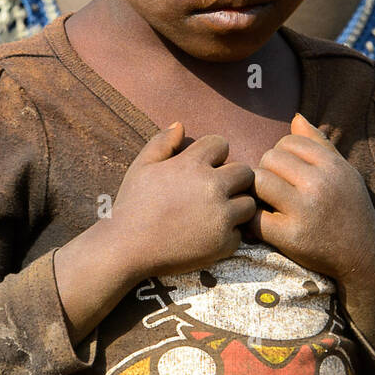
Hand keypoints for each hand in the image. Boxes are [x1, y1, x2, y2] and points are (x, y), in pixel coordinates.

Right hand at [109, 123, 255, 279]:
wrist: (126, 249)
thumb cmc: (132, 205)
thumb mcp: (141, 167)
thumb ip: (162, 142)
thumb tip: (180, 125)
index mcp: (192, 164)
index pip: (222, 144)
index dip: (214, 154)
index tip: (204, 167)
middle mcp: (211, 186)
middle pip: (245, 172)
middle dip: (233, 179)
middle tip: (217, 191)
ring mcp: (220, 216)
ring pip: (249, 203)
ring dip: (236, 207)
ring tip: (216, 213)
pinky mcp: (223, 243)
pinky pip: (240, 233)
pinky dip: (228, 235)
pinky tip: (209, 235)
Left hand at [249, 113, 374, 283]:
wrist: (363, 256)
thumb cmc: (350, 208)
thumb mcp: (344, 172)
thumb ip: (319, 144)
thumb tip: (295, 116)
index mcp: (332, 166)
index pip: (289, 140)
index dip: (282, 153)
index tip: (288, 171)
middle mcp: (319, 184)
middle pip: (270, 158)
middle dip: (268, 170)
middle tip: (275, 187)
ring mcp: (304, 211)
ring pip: (259, 181)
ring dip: (258, 192)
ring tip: (267, 201)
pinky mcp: (291, 237)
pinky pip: (255, 217)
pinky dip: (253, 220)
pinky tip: (264, 222)